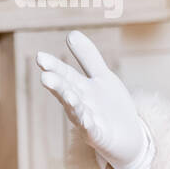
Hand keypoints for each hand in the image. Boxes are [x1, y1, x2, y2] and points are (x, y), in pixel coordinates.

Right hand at [36, 30, 148, 168]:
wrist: (129, 136)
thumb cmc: (111, 105)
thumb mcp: (102, 77)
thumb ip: (88, 58)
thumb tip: (71, 33)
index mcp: (80, 88)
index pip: (65, 75)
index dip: (54, 67)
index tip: (40, 57)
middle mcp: (80, 104)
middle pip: (67, 92)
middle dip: (58, 85)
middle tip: (45, 76)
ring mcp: (87, 121)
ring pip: (76, 111)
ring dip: (70, 103)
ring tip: (67, 95)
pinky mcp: (98, 136)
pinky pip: (91, 130)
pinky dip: (88, 124)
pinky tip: (86, 119)